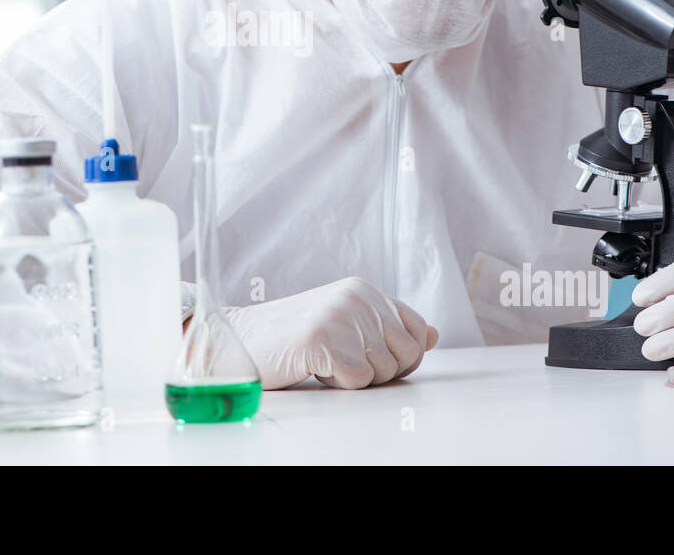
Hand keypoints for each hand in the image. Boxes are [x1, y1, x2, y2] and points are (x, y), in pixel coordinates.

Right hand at [226, 277, 438, 389]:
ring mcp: (340, 315)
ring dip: (353, 377)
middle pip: (406, 355)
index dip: (403, 356)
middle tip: (341, 361)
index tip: (371, 358)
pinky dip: (337, 384)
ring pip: (383, 371)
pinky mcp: (322, 338)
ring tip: (323, 359)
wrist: (240, 340)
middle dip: (379, 371)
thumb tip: (432, 335)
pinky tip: (313, 367)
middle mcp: (358, 296)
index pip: (418, 329)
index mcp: (364, 290)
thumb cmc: (292, 338)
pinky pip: (357, 380)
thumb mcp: (346, 323)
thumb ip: (386, 327)